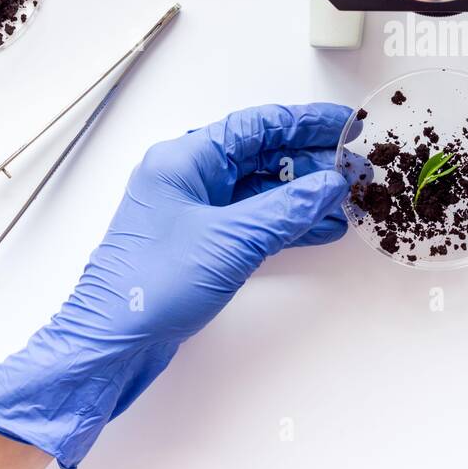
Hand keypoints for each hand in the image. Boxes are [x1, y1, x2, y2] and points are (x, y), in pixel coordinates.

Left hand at [0, 103, 350, 468]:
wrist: (113, 345)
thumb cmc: (148, 288)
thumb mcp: (231, 240)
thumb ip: (286, 209)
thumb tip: (329, 185)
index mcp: (184, 160)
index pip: (257, 125)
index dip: (305, 123)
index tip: (345, 125)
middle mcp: (189, 179)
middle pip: (262, 154)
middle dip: (312, 162)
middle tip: (355, 167)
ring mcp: (196, 212)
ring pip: (262, 190)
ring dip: (305, 195)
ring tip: (348, 198)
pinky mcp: (204, 243)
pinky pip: (255, 220)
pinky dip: (288, 222)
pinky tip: (321, 226)